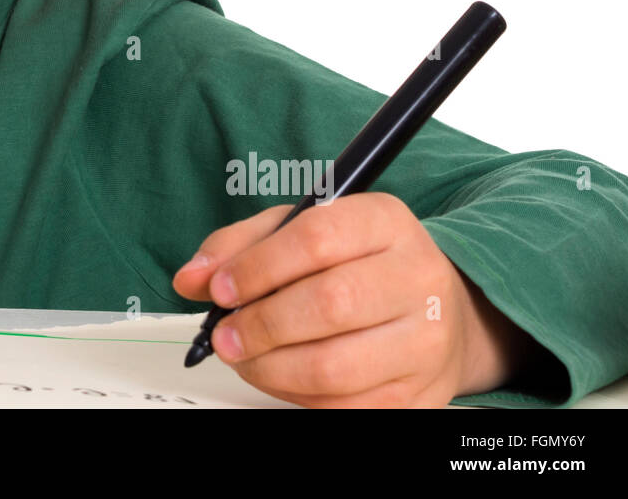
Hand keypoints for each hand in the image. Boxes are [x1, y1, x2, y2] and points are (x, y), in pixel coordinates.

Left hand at [172, 193, 540, 407]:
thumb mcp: (300, 230)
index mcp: (385, 221)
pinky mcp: (419, 393)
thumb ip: (240, 245)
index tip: (220, 289)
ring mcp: (425, 339)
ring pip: (334, 365)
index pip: (316, 238)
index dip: (257, 267)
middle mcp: (417, 275)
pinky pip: (344, 406)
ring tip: (244, 356)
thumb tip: (192, 278)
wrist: (435, 310)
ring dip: (270, 367)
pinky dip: (295, 395)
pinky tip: (279, 374)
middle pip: (328, 304)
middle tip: (224, 334)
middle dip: (260, 325)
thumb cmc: (356, 262)